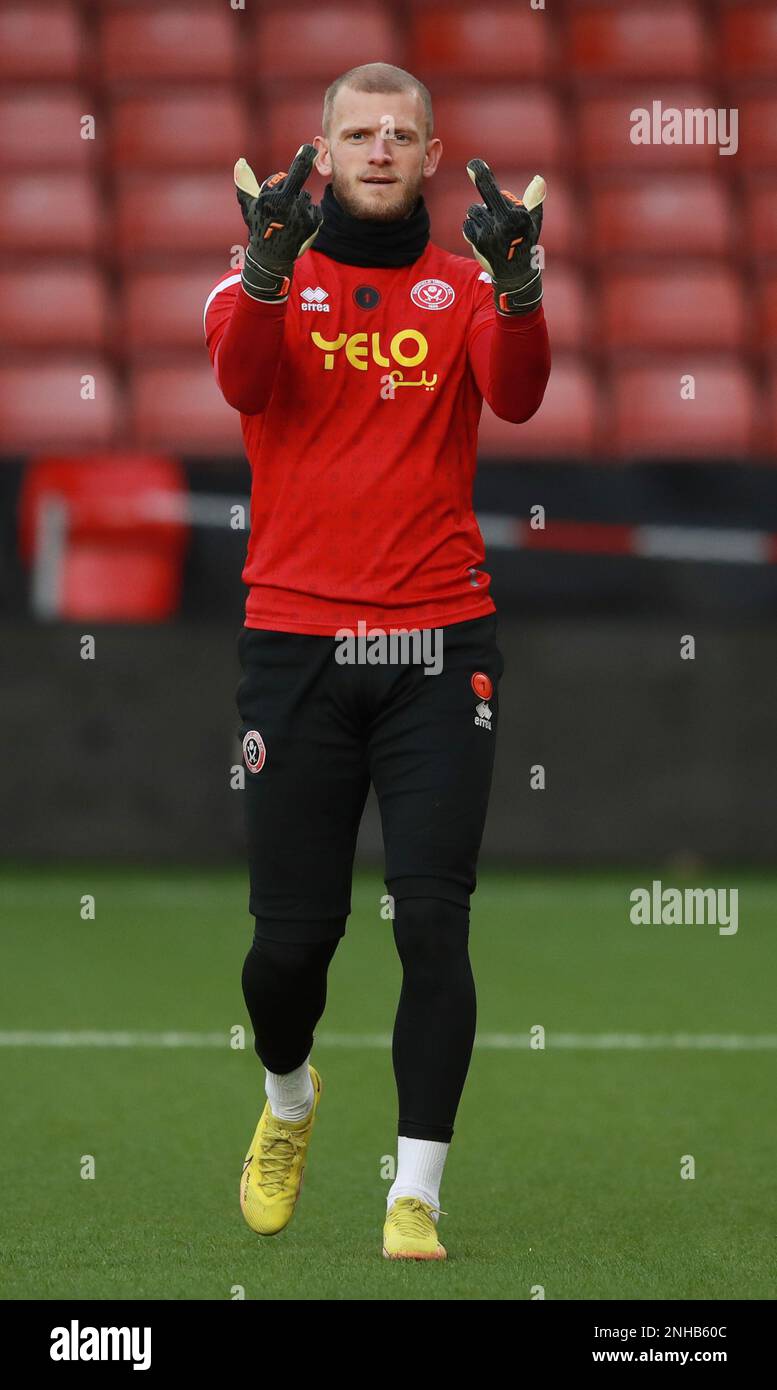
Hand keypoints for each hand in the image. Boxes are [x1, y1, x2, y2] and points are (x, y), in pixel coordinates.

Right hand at [235, 144, 322, 301]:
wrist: (272, 257)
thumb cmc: (258, 227)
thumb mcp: (249, 205)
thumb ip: (244, 182)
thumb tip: (241, 161)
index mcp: (277, 199)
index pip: (295, 172)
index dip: (304, 158)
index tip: (310, 148)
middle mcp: (293, 206)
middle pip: (295, 182)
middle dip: (286, 189)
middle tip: (279, 206)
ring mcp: (305, 215)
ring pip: (304, 197)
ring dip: (296, 203)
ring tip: (286, 219)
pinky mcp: (314, 223)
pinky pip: (313, 209)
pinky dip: (306, 213)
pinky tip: (296, 225)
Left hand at [463, 160, 545, 314]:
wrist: (515, 275)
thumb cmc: (526, 242)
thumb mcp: (534, 221)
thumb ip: (534, 199)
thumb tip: (538, 179)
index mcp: (515, 216)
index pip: (494, 191)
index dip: (482, 175)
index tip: (472, 164)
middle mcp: (500, 224)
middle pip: (483, 197)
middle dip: (482, 185)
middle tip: (472, 166)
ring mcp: (487, 234)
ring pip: (474, 211)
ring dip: (480, 215)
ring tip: (492, 226)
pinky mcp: (477, 243)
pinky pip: (467, 225)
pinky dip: (472, 227)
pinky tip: (483, 235)